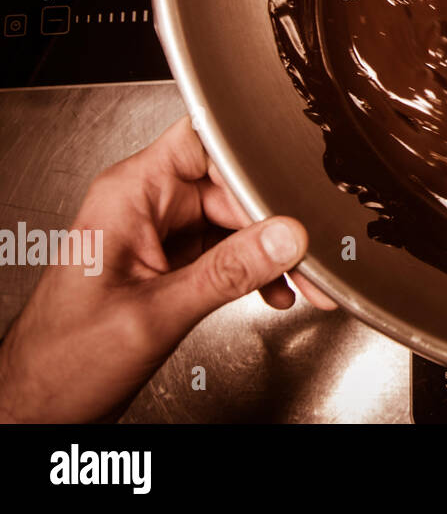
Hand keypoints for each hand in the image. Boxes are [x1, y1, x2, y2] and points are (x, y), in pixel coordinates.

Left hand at [0, 115, 335, 422]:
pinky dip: (253, 271)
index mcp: (130, 195)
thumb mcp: (157, 314)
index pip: (203, 143)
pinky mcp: (167, 261)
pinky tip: (272, 292)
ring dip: (269, 253)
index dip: (252, 158)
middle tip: (308, 256)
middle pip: (229, 187)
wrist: (36, 405)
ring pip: (233, 222)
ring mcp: (156, 233)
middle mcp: (143, 205)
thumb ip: (228, 272)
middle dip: (274, 224)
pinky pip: (223, 250)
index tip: (294, 185)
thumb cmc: (62, 359)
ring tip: (300, 281)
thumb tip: (285, 236)